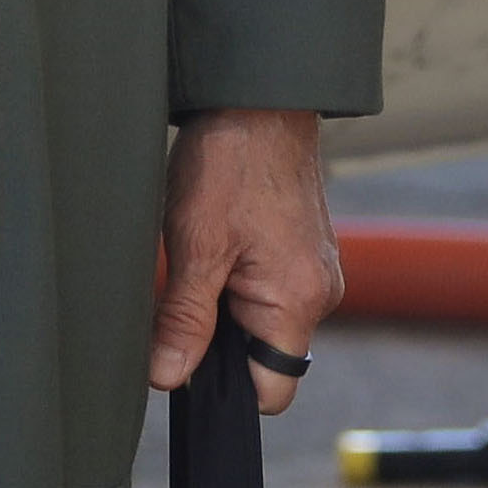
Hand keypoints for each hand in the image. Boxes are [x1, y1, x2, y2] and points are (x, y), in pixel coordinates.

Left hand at [150, 111, 342, 409]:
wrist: (260, 97)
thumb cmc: (233, 161)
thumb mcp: (196, 245)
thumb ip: (184, 320)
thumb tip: (168, 380)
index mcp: (299, 301)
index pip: (271, 391)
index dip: (224, 386)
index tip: (185, 354)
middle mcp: (319, 292)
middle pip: (264, 357)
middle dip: (219, 339)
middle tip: (186, 290)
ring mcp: (314, 269)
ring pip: (262, 320)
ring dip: (225, 304)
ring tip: (201, 257)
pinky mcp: (303, 249)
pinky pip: (268, 289)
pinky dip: (237, 279)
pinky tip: (216, 242)